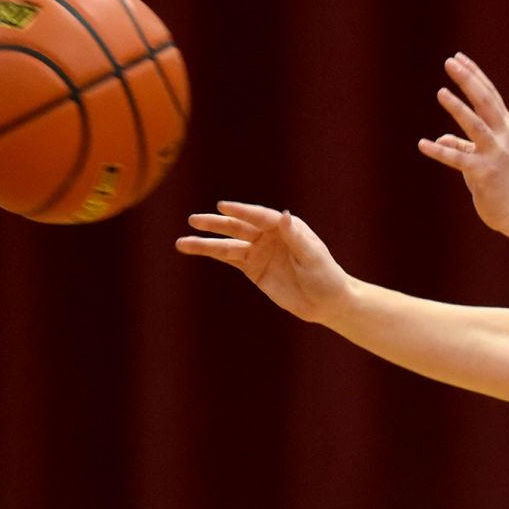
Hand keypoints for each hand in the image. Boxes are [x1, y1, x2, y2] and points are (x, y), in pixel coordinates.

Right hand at [175, 201, 352, 324]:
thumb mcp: (312, 256)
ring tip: (181, 242)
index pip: (260, 217)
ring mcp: (259, 251)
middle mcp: (269, 235)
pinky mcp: (252, 268)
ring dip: (206, 243)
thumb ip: (296, 237)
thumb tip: (284, 215)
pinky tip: (191, 249)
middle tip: (194, 220)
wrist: (326, 302)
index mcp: (287, 226)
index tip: (223, 206)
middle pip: (239, 227)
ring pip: (228, 244)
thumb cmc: (325, 276)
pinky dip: (211, 254)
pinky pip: (229, 258)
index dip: (242, 211)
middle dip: (216, 224)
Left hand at [417, 54, 508, 233]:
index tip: (458, 58)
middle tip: (451, 63)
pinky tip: (424, 144)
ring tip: (441, 92)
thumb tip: (442, 140)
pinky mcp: (484, 173)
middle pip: (485, 102)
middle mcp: (503, 136)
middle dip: (468, 81)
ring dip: (459, 108)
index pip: (490, 95)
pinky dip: (441, 152)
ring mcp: (495, 154)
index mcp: (505, 127)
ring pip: (476, 125)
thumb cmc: (500, 180)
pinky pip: (459, 159)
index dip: (475, 75)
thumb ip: (464, 145)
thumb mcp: (483, 157)